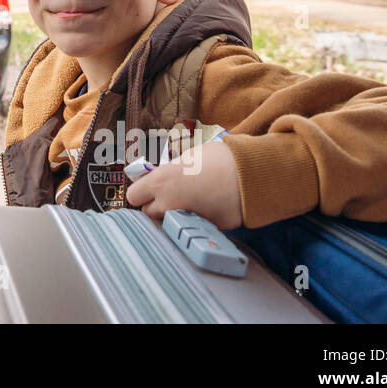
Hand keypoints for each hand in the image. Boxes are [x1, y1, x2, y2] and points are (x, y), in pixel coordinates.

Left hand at [124, 140, 242, 230]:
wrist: (252, 174)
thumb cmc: (221, 159)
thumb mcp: (188, 157)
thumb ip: (170, 170)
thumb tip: (162, 177)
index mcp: (160, 182)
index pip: (133, 196)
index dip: (141, 192)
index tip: (147, 189)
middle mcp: (169, 204)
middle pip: (149, 213)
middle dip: (156, 206)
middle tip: (171, 195)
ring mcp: (187, 220)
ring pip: (170, 222)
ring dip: (175, 215)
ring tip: (192, 201)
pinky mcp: (205, 230)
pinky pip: (194, 226)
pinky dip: (197, 220)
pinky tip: (209, 207)